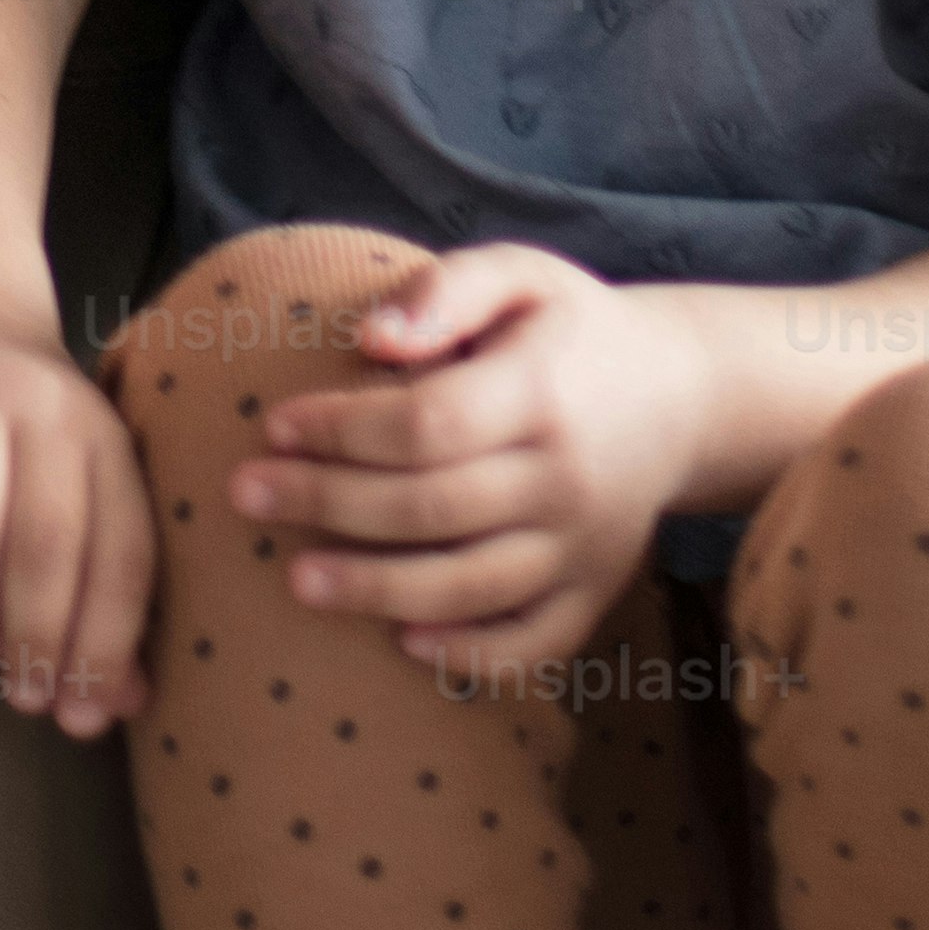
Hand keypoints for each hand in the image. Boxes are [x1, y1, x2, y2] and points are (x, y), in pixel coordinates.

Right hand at [0, 313, 156, 732]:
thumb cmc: (32, 444)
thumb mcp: (88, 497)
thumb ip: (105, 593)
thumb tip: (120, 704)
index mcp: (107, 443)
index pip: (121, 554)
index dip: (104, 645)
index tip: (80, 716)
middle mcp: (46, 405)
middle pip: (47, 538)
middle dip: (37, 634)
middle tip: (21, 698)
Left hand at [233, 246, 699, 680]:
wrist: (684, 394)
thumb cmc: (571, 328)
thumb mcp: (520, 274)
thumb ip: (444, 291)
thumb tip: (370, 339)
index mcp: (542, 393)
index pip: (427, 424)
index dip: (342, 430)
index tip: (272, 424)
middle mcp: (566, 478)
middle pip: (432, 508)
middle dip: (326, 504)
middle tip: (245, 495)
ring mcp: (585, 547)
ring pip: (471, 586)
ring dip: (376, 591)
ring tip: (296, 580)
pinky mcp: (596, 593)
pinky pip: (533, 643)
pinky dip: (469, 655)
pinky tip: (403, 644)